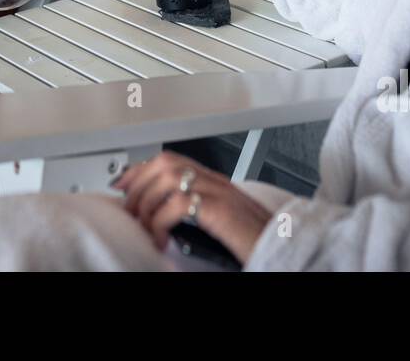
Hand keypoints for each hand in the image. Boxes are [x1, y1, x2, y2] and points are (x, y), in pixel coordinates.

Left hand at [112, 151, 272, 263]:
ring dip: (147, 203)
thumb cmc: (256, 240)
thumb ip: (198, 210)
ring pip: (168, 178)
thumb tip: (164, 216)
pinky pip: (179, 203)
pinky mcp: (221, 211)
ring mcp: (220, 193)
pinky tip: (161, 238)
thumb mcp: (222, 220)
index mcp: (216, 181)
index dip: (141, 168)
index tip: (123, 183)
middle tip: (130, 211)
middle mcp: (217, 181)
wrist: (287, 249)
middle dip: (138, 184)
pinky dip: (161, 221)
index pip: (170, 159)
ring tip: (145, 227)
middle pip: (165, 162)